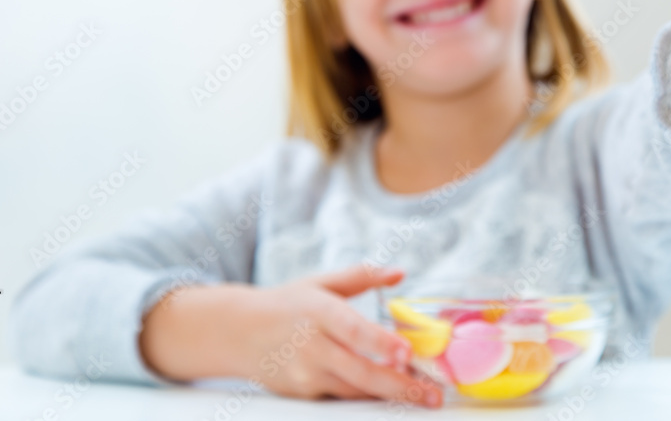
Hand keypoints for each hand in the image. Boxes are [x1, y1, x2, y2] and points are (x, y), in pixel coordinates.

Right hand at [246, 265, 442, 406]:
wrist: (237, 332)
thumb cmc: (288, 303)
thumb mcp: (322, 282)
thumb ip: (362, 276)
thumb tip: (399, 272)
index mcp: (319, 312)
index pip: (353, 330)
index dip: (381, 344)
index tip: (407, 353)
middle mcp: (312, 346)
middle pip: (360, 372)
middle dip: (400, 386)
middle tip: (433, 394)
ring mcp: (306, 375)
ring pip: (355, 391)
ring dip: (390, 396)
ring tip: (424, 397)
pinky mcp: (303, 394)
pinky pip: (342, 398)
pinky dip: (368, 398)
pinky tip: (393, 396)